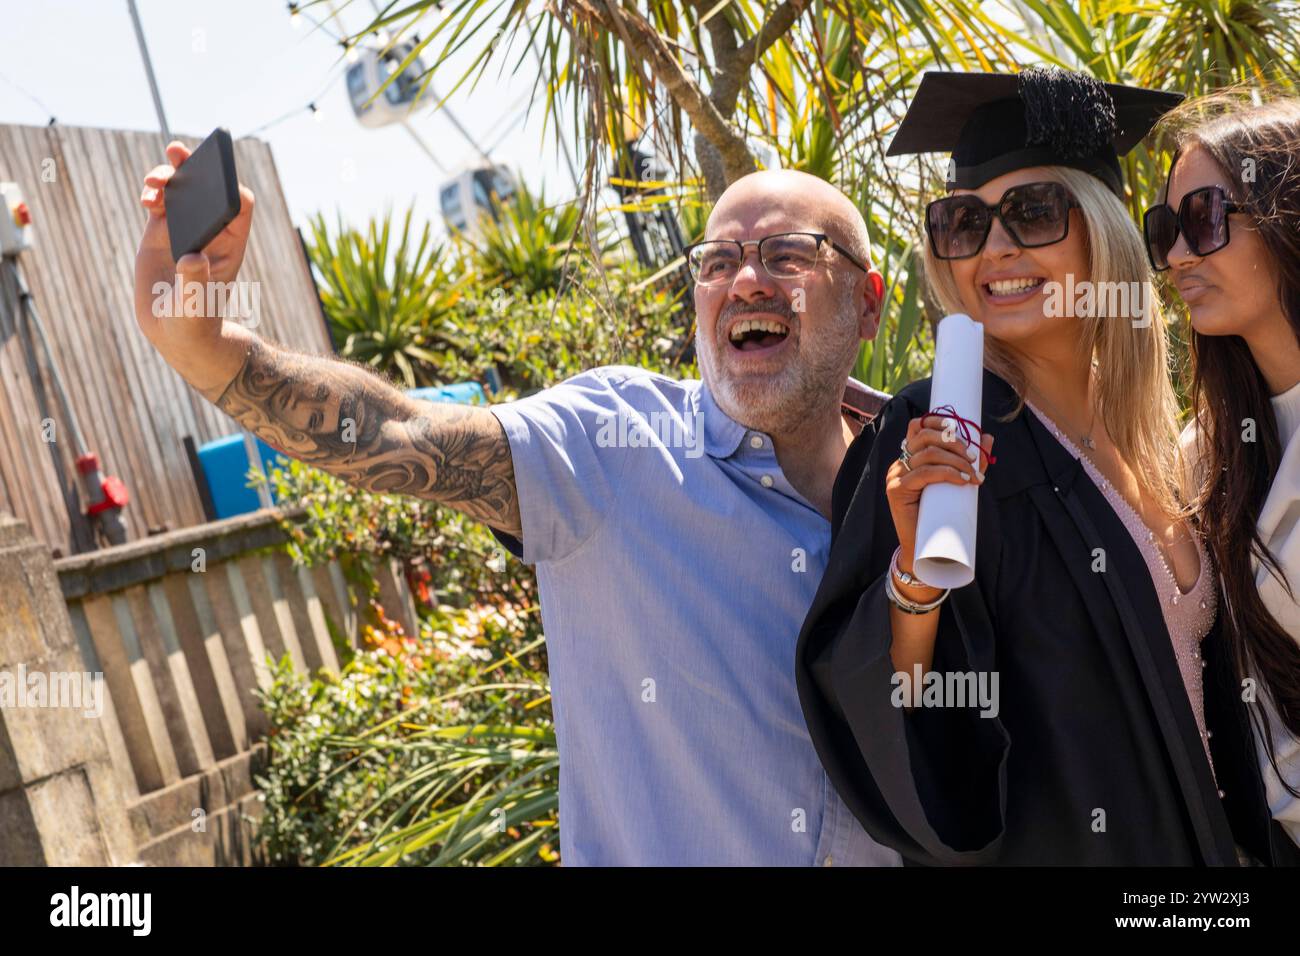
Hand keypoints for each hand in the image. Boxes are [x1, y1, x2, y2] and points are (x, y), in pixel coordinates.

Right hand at [133, 141, 256, 395]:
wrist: (175, 330)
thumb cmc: (195, 320)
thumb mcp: (195, 304)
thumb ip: (194, 281)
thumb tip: (192, 257)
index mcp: (230, 243)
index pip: (238, 205)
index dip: (230, 186)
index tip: (214, 177)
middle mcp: (209, 231)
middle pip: (207, 188)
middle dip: (194, 166)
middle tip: (178, 151)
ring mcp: (185, 228)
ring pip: (181, 190)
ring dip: (167, 177)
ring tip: (153, 184)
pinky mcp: (161, 232)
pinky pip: (160, 202)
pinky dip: (152, 193)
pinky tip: (146, 198)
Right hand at [885, 415, 993, 588]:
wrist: (924, 548)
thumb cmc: (940, 515)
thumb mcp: (957, 482)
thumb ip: (970, 461)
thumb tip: (987, 438)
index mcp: (910, 456)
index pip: (918, 426)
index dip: (938, 421)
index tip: (962, 430)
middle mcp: (900, 462)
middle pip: (924, 436)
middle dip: (954, 442)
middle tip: (974, 458)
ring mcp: (896, 475)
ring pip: (927, 454)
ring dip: (955, 461)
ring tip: (972, 475)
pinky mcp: (897, 490)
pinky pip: (924, 473)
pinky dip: (946, 473)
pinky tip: (961, 480)